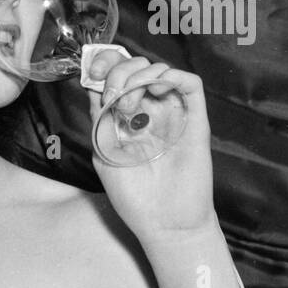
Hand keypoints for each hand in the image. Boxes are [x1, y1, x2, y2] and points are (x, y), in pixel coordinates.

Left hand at [85, 50, 216, 245]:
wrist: (165, 223)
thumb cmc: (134, 196)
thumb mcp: (104, 154)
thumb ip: (99, 119)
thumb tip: (93, 86)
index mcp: (124, 118)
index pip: (116, 75)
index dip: (105, 64)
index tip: (94, 71)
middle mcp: (148, 111)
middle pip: (136, 67)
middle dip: (120, 73)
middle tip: (115, 102)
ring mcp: (172, 114)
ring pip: (161, 70)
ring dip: (140, 78)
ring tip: (131, 108)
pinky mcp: (194, 120)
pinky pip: (190, 84)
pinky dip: (173, 76)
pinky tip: (158, 90)